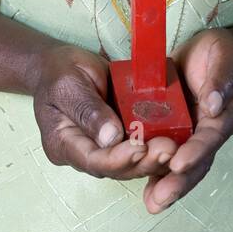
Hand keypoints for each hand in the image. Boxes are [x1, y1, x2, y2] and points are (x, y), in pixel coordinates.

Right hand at [32, 44, 176, 181]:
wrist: (59, 64)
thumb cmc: (58, 72)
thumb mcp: (68, 85)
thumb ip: (88, 110)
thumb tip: (111, 137)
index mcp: (63, 144)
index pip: (92, 159)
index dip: (118, 158)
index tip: (140, 147)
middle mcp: (83, 153)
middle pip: (114, 167)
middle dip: (143, 162)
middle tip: (168, 150)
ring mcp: (100, 148)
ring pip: (129, 163)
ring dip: (152, 158)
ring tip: (174, 148)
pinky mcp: (116, 138)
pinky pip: (136, 147)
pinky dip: (153, 147)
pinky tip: (174, 141)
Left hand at [142, 28, 232, 214]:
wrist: (213, 51)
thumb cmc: (225, 54)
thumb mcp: (227, 58)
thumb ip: (221, 79)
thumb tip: (213, 105)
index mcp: (227, 115)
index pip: (211, 136)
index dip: (196, 151)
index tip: (179, 163)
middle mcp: (209, 131)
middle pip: (197, 162)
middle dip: (179, 182)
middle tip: (160, 199)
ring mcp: (191, 132)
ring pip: (180, 163)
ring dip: (165, 183)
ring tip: (151, 203)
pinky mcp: (173, 128)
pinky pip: (163, 150)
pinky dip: (152, 167)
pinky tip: (141, 185)